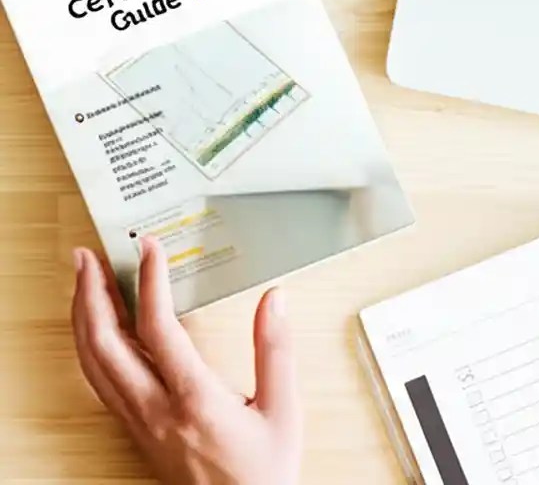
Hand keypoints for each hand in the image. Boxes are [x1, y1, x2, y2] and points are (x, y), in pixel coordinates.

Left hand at [71, 237, 302, 484]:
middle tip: (89, 256)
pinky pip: (99, 382)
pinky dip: (90, 347)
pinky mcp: (137, 432)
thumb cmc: (264, 472)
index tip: (150, 248)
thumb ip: (276, 350)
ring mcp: (140, 423)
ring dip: (82, 318)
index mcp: (194, 399)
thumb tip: (274, 300)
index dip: (150, 280)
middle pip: (104, 342)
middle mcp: (156, 410)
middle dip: (91, 293)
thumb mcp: (283, 408)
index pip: (158, 327)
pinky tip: (99, 332)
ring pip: (92, 363)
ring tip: (84, 283)